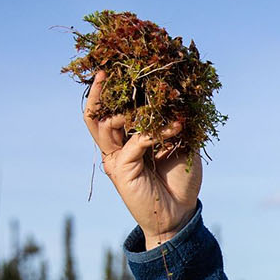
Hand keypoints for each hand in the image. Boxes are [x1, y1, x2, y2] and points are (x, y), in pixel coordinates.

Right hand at [82, 71, 201, 244]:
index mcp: (127, 138)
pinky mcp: (120, 169)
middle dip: (100, 92)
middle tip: (109, 71)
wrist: (181, 213)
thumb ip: (177, 120)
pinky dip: (155, 132)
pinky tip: (175, 128)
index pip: (113, 109)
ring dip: (127, 109)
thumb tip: (182, 92)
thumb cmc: (181, 179)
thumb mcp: (183, 143)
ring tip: (151, 100)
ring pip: (105, 125)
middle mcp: (116, 147)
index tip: (121, 65)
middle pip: (96, 115)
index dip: (113, 89)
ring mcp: (115, 158)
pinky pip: (135, 142)